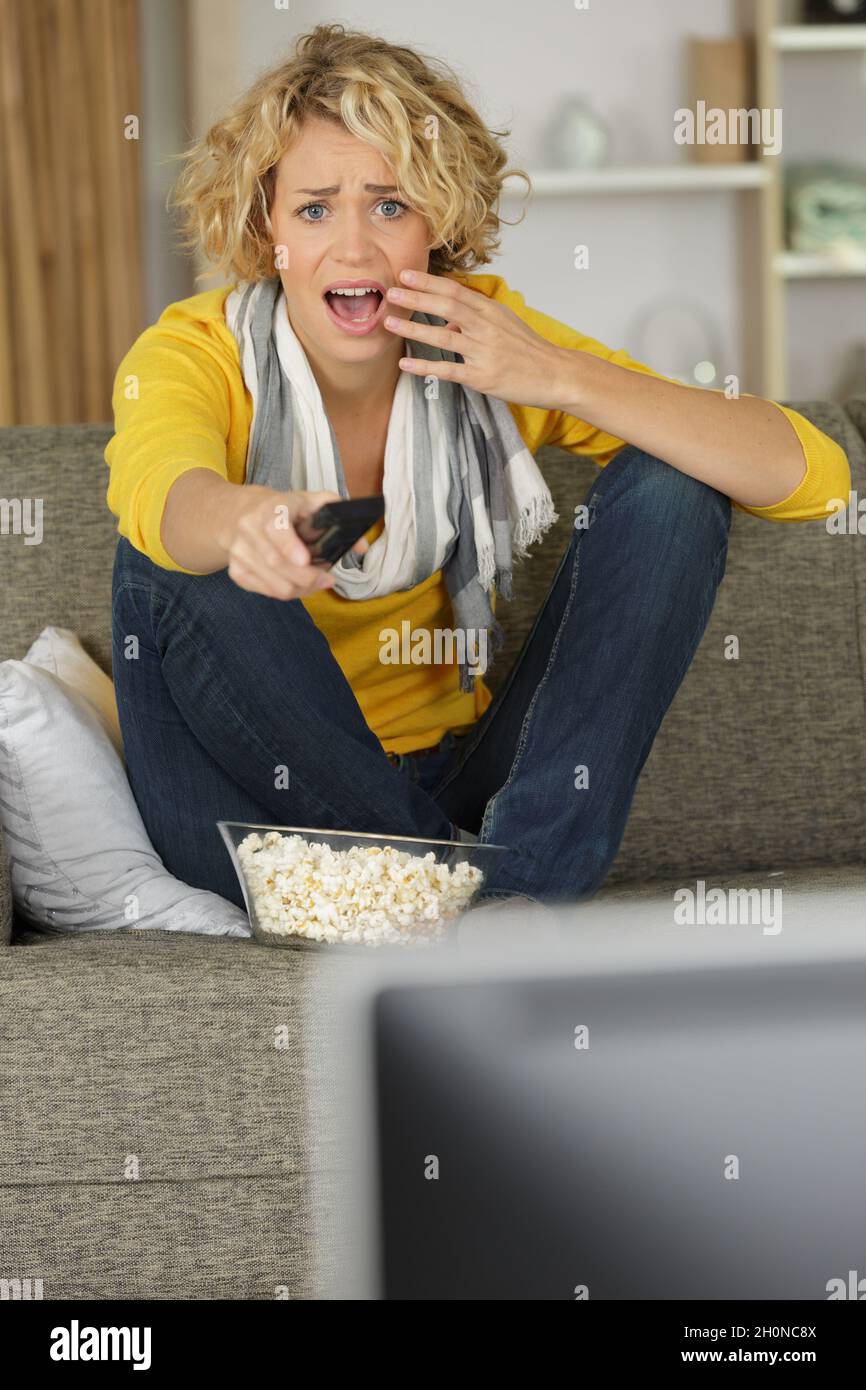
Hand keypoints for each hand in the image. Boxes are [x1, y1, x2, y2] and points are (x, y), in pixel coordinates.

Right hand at [222, 486, 368, 599]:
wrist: (235, 512)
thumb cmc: (281, 507)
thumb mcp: (308, 500)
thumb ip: (338, 515)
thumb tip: (360, 547)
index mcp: (269, 508)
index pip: (275, 528)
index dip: (289, 546)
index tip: (305, 560)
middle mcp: (249, 529)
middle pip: (278, 564)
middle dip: (308, 578)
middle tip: (327, 579)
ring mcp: (239, 552)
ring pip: (275, 584)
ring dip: (301, 589)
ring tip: (315, 580)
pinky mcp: (236, 571)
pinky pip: (266, 592)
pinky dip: (287, 592)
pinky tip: (297, 583)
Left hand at [383, 268, 569, 410]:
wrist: (556, 374)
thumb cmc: (530, 350)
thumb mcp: (504, 325)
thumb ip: (475, 321)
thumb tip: (448, 323)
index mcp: (491, 311)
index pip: (455, 290)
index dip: (428, 281)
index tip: (405, 274)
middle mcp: (486, 327)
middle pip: (447, 306)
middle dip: (416, 298)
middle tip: (390, 292)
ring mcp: (484, 352)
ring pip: (443, 337)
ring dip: (413, 329)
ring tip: (389, 323)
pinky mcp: (483, 377)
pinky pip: (449, 370)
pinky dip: (425, 367)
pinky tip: (405, 365)